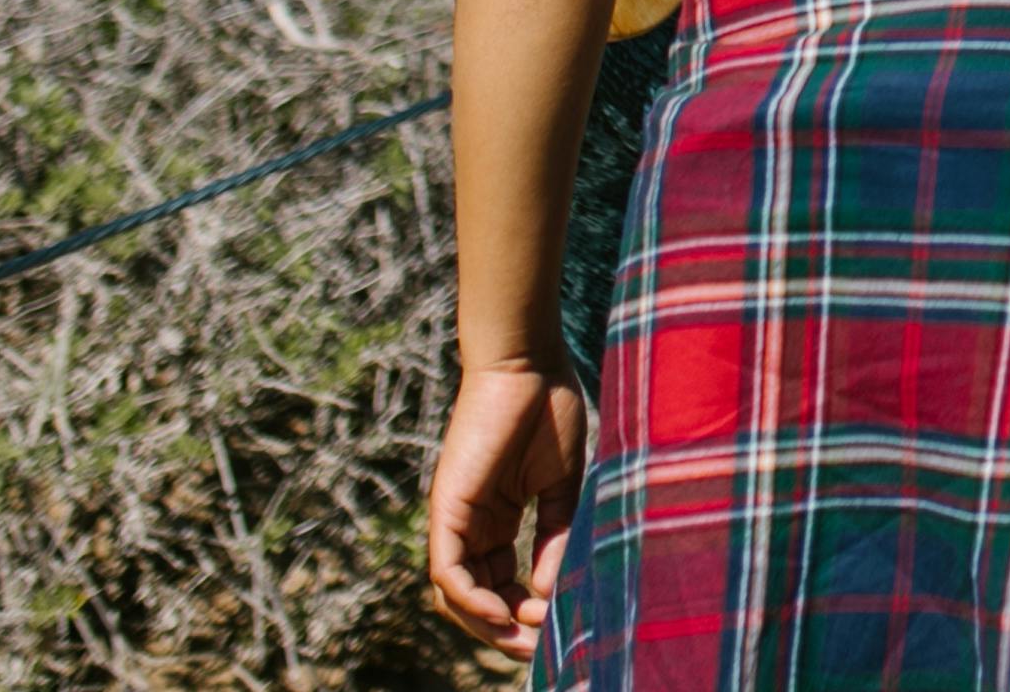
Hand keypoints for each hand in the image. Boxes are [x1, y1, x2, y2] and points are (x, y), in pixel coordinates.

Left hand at [426, 361, 591, 649]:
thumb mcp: (563, 487)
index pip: (501, 582)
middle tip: (540, 646)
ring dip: (486, 625)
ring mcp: (456, 518)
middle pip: (476, 598)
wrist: (529, 362)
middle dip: (505, 629)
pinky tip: (505, 611)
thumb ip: (557, 537)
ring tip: (525, 638)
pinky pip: (447, 572)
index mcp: (499, 519)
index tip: (558, 622)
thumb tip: (552, 591)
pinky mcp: (446, 510)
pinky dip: (471, 600)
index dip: (526, 610)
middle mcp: (472, 525)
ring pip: (455, 595)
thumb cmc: (549, 410)